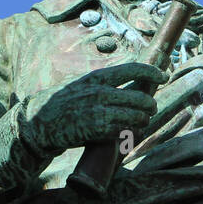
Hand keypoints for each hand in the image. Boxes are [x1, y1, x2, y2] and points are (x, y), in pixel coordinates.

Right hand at [17, 61, 165, 155]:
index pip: (132, 69)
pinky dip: (131, 134)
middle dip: (149, 105)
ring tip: (140, 123)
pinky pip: (125, 132)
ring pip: (136, 116)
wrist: (38, 123)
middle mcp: (100, 92)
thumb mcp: (81, 85)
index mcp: (97, 77)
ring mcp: (99, 112)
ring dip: (142, 121)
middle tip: (149, 109)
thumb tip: (128, 83)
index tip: (164, 74)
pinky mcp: (97, 130)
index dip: (152, 71)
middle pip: (140, 97)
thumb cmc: (61, 104)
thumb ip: (102, 85)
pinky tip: (129, 134)